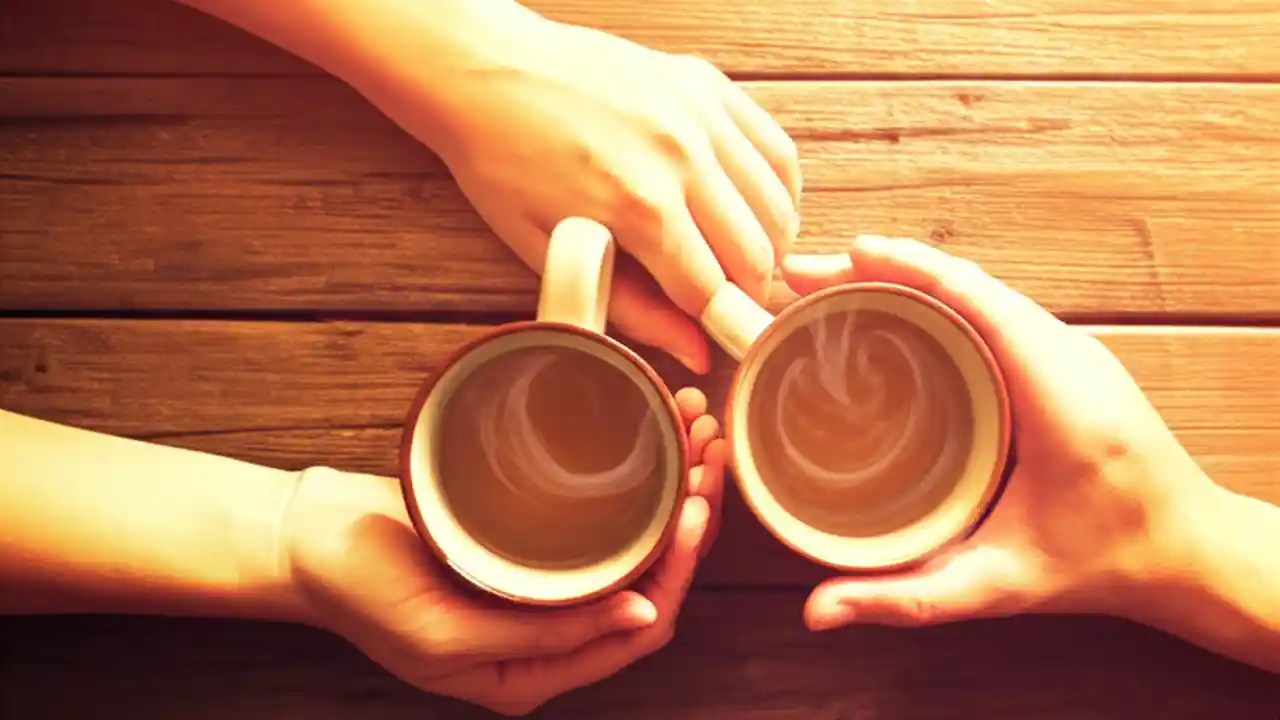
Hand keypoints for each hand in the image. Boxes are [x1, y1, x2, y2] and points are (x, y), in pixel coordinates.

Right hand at [279, 388, 724, 715]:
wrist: (307, 537)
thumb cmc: (361, 590)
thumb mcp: (445, 634)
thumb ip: (543, 635)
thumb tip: (643, 615)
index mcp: (536, 671)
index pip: (640, 629)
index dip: (678, 571)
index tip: (693, 506)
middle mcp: (552, 631)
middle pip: (651, 579)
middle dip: (690, 516)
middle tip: (708, 450)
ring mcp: (544, 584)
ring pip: (636, 542)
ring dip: (672, 487)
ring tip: (695, 427)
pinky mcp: (531, 541)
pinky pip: (602, 516)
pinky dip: (636, 477)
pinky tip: (656, 433)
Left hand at [361, 3, 799, 373]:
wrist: (485, 73)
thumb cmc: (504, 163)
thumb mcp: (550, 252)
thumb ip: (632, 309)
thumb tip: (695, 351)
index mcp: (637, 205)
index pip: (712, 290)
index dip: (720, 327)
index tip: (720, 340)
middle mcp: (680, 156)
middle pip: (757, 252)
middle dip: (750, 294)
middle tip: (733, 308)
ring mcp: (699, 113)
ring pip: (779, 203)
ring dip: (774, 246)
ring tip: (747, 265)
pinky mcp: (707, 84)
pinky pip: (776, 148)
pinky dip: (780, 190)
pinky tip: (760, 211)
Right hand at [782, 237, 1218, 630]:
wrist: (1188, 551)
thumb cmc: (1104, 562)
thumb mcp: (1000, 585)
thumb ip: (909, 600)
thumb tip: (818, 612)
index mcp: (1059, 398)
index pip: (978, 302)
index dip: (908, 269)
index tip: (844, 257)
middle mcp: (1071, 356)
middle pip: (967, 283)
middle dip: (882, 267)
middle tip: (804, 276)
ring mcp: (1072, 348)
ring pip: (980, 289)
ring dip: (908, 275)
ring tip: (833, 282)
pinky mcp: (1066, 354)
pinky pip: (994, 305)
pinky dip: (936, 293)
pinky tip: (893, 306)